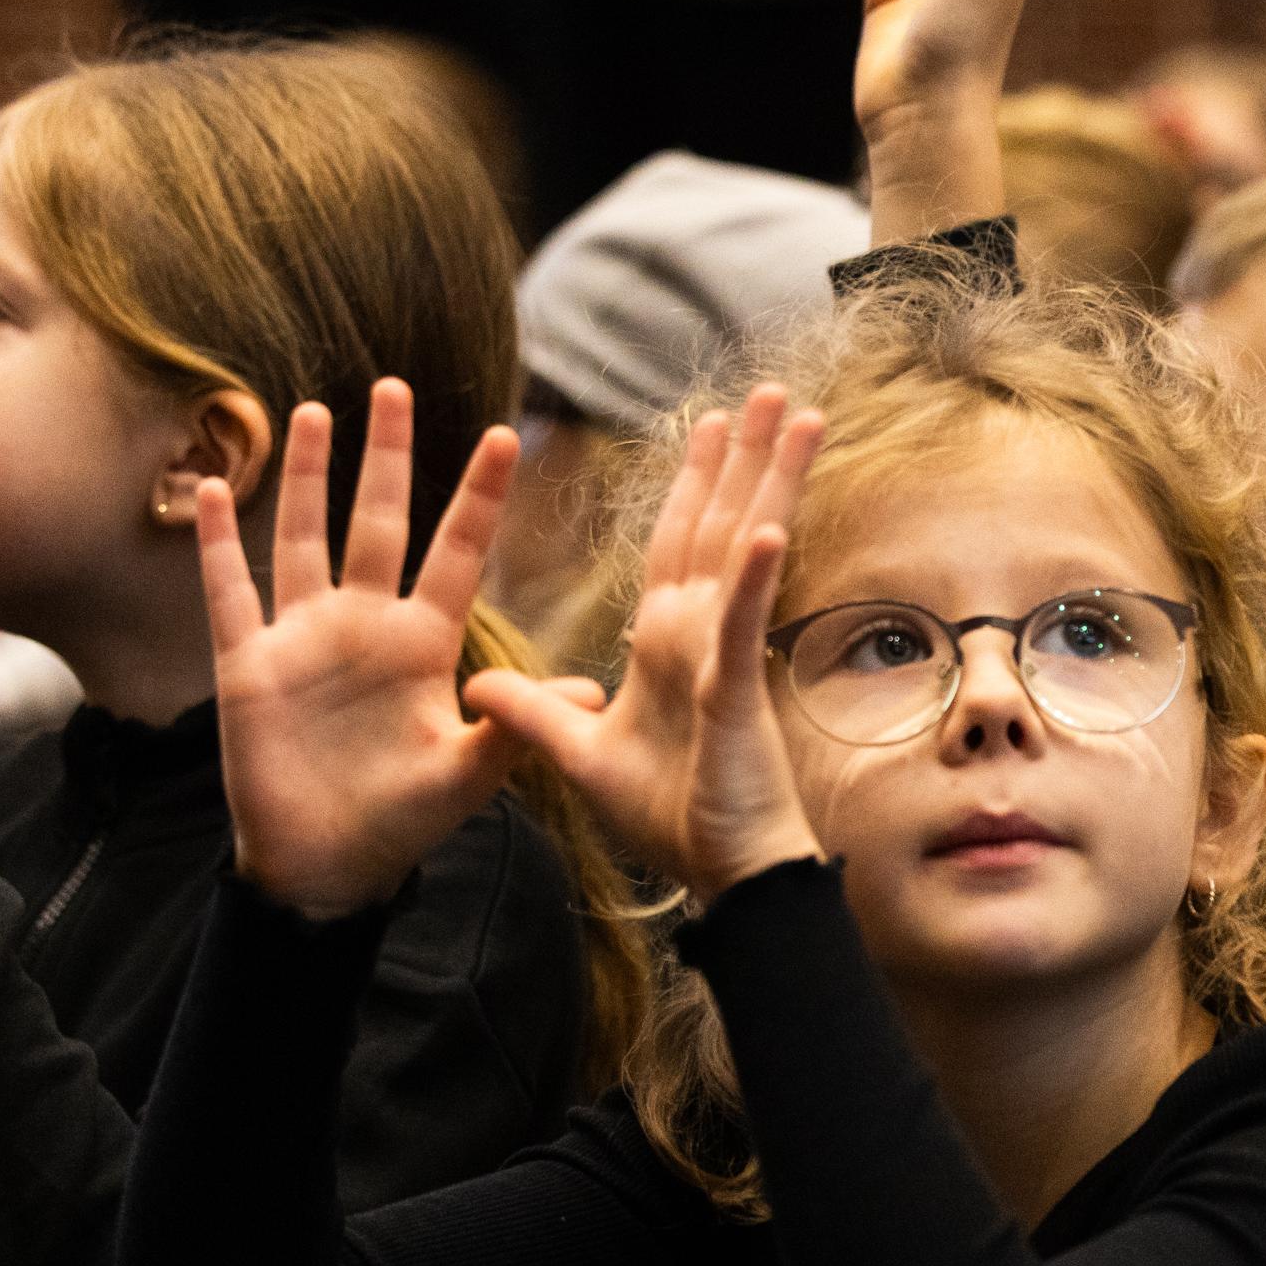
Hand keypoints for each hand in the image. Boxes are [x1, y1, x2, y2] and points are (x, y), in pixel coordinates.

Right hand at [192, 383, 535, 920]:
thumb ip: (519, 729)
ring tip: (314, 411)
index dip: (479, 497)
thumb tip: (593, 692)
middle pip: (377, 522)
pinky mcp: (249, 665)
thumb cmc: (401, 823)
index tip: (506, 435)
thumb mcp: (468, 777)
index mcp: (423, 644)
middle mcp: (365, 625)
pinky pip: (229, 593)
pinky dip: (216, 545)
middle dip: (386, 456)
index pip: (458, 552)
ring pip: (304, 538)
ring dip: (307, 478)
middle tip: (395, 386)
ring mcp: (304, 639)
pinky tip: (209, 490)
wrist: (325, 868)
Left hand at [469, 387, 824, 906]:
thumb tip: (474, 686)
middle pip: (719, 524)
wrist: (720, 875)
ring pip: (746, 549)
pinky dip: (752, 577)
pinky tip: (766, 527)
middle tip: (764, 391)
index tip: (707, 427)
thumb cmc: (669, 817)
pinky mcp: (734, 691)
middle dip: (742, 456)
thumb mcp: (577, 754)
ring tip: (791, 416)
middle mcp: (702, 633)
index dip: (692, 483)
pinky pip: (741, 624)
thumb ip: (530, 713)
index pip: (677, 543)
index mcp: (669, 641)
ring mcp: (724, 655)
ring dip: (767, 482)